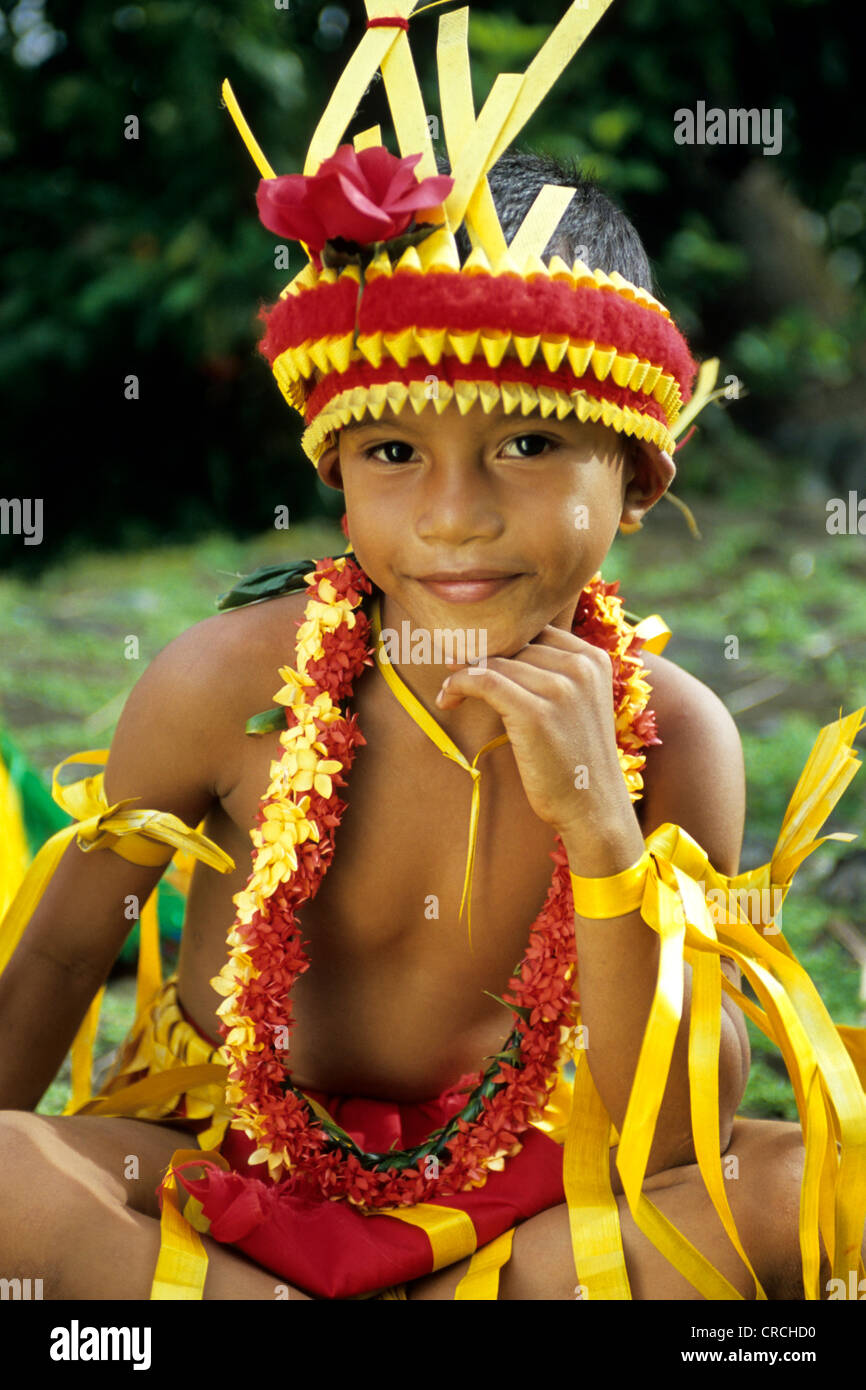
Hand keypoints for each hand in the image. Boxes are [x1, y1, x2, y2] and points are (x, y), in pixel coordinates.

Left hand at [435, 625, 633, 838]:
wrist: (594, 809)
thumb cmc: (576, 761)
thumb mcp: (576, 705)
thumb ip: (552, 674)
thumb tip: (495, 651)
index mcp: (594, 659)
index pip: (536, 629)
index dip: (501, 640)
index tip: (475, 656)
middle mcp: (581, 667)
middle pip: (513, 644)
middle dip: (480, 656)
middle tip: (452, 669)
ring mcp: (561, 689)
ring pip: (495, 661)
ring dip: (463, 672)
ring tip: (449, 691)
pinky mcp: (535, 713)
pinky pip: (483, 680)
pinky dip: (458, 684)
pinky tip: (447, 699)